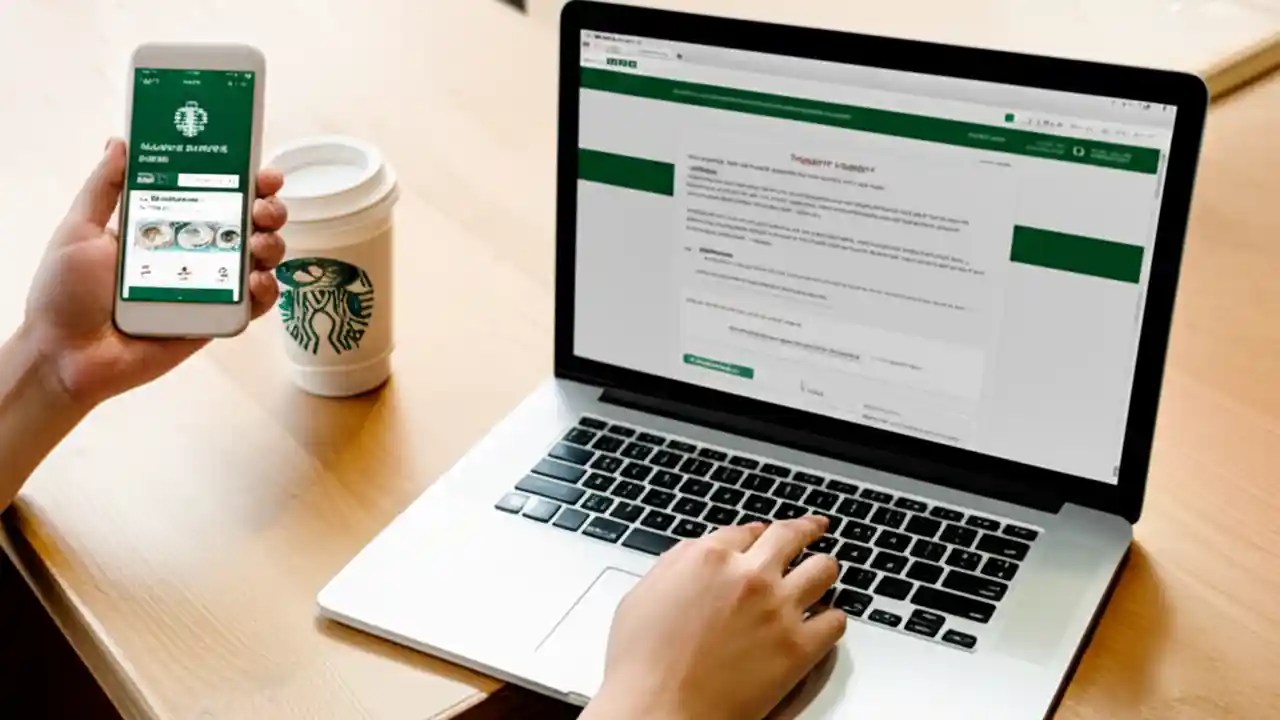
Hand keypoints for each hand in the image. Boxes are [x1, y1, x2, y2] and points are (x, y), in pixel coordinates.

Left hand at [22, 138, 287, 407]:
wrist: (65, 354)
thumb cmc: (66, 293)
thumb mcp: (78, 229)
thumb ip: (103, 187)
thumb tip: (120, 141)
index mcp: (166, 226)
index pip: (216, 195)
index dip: (244, 181)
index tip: (260, 173)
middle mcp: (194, 253)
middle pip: (248, 224)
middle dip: (267, 210)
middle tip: (261, 209)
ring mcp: (210, 287)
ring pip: (260, 260)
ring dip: (272, 245)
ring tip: (259, 244)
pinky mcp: (216, 321)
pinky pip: (254, 305)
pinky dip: (267, 291)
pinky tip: (257, 281)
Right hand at [585, 516, 845, 719]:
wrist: (659, 710)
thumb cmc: (642, 664)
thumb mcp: (642, 595)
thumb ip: (675, 566)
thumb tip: (697, 555)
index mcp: (707, 558)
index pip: (747, 530)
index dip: (758, 533)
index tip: (765, 535)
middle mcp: (748, 575)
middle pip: (790, 536)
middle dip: (805, 529)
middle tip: (815, 527)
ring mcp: (777, 609)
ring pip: (823, 569)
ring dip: (823, 569)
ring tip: (825, 571)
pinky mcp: (798, 647)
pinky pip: (835, 621)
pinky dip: (832, 620)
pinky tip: (825, 623)